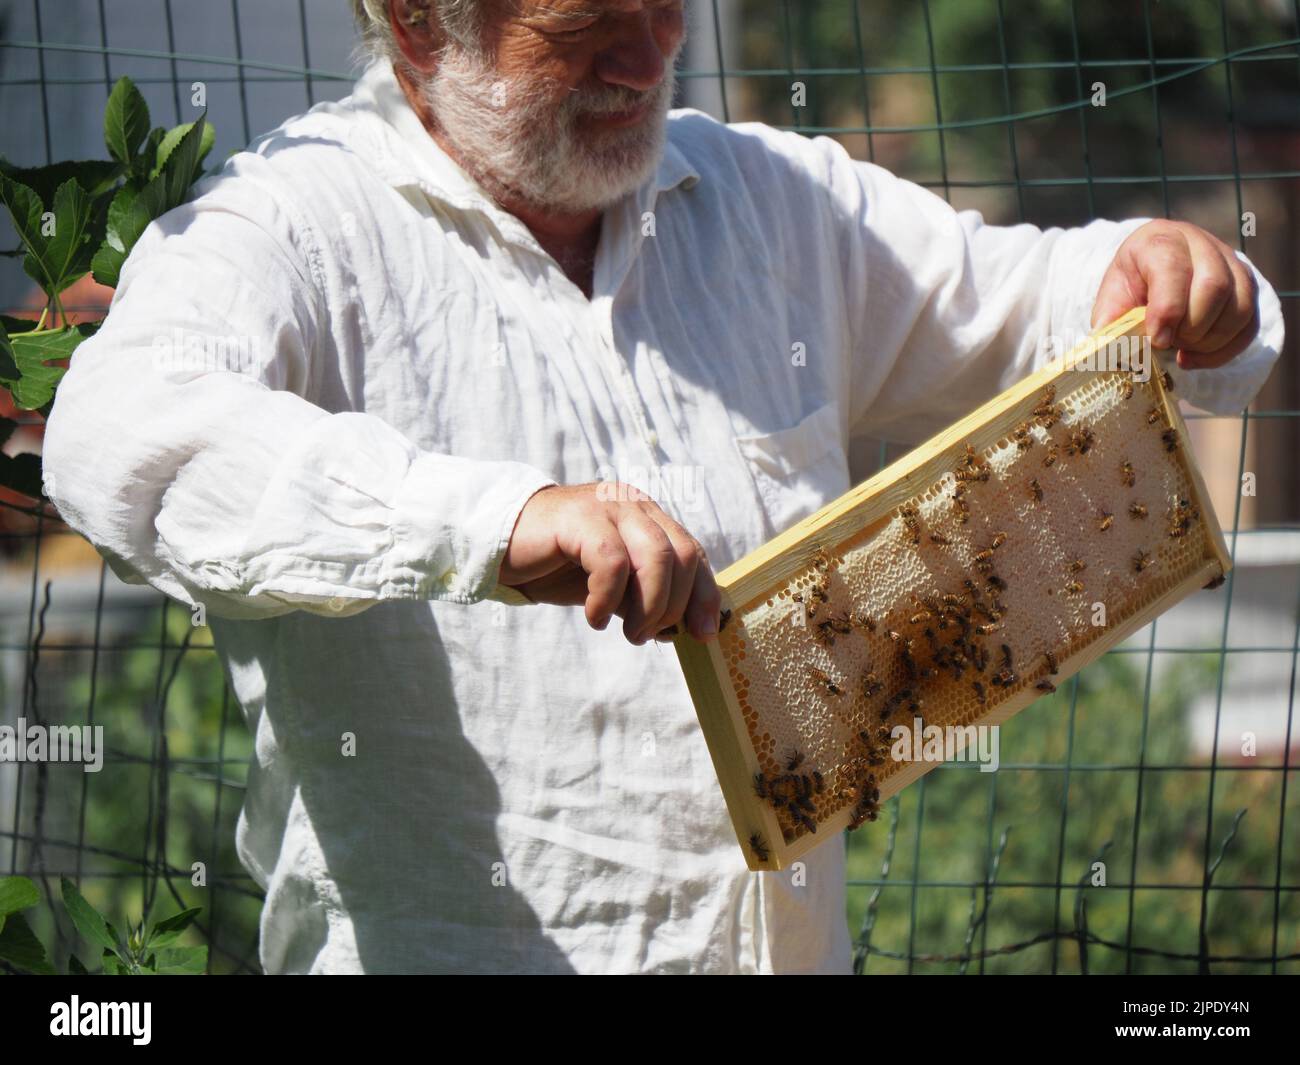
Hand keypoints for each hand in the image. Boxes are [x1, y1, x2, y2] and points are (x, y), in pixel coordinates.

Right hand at [497, 482, 722, 644]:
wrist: (500, 545)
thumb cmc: (557, 565)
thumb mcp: (611, 587)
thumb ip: (643, 600)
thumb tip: (680, 631)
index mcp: (648, 517)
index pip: (693, 552)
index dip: (704, 595)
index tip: (703, 634)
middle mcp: (634, 505)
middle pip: (682, 555)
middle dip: (674, 606)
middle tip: (647, 635)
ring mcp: (608, 506)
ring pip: (654, 557)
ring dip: (648, 606)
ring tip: (629, 634)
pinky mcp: (580, 517)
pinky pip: (612, 561)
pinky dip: (608, 598)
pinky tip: (594, 617)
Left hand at [1090, 219, 1259, 369]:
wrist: (1153, 271)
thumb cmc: (1132, 287)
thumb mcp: (1112, 298)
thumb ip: (1110, 322)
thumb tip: (1110, 349)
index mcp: (1160, 241)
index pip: (1173, 268)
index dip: (1168, 309)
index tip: (1158, 339)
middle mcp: (1200, 245)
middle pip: (1215, 286)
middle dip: (1192, 327)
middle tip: (1170, 342)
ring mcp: (1230, 263)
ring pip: (1240, 306)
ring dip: (1210, 340)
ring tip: (1182, 348)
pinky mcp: (1246, 285)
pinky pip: (1250, 324)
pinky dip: (1225, 350)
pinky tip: (1196, 357)